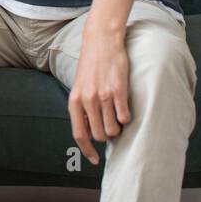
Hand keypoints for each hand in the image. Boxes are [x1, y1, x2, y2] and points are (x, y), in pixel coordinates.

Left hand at [67, 29, 131, 165]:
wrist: (101, 41)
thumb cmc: (91, 65)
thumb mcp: (80, 87)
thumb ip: (82, 107)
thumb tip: (89, 131)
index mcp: (74, 100)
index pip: (79, 134)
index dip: (87, 150)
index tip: (94, 160)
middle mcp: (87, 100)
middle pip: (98, 135)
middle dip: (105, 135)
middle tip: (109, 125)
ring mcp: (103, 96)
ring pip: (112, 129)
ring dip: (117, 128)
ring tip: (117, 115)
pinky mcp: (118, 90)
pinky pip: (125, 117)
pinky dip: (126, 118)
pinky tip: (124, 108)